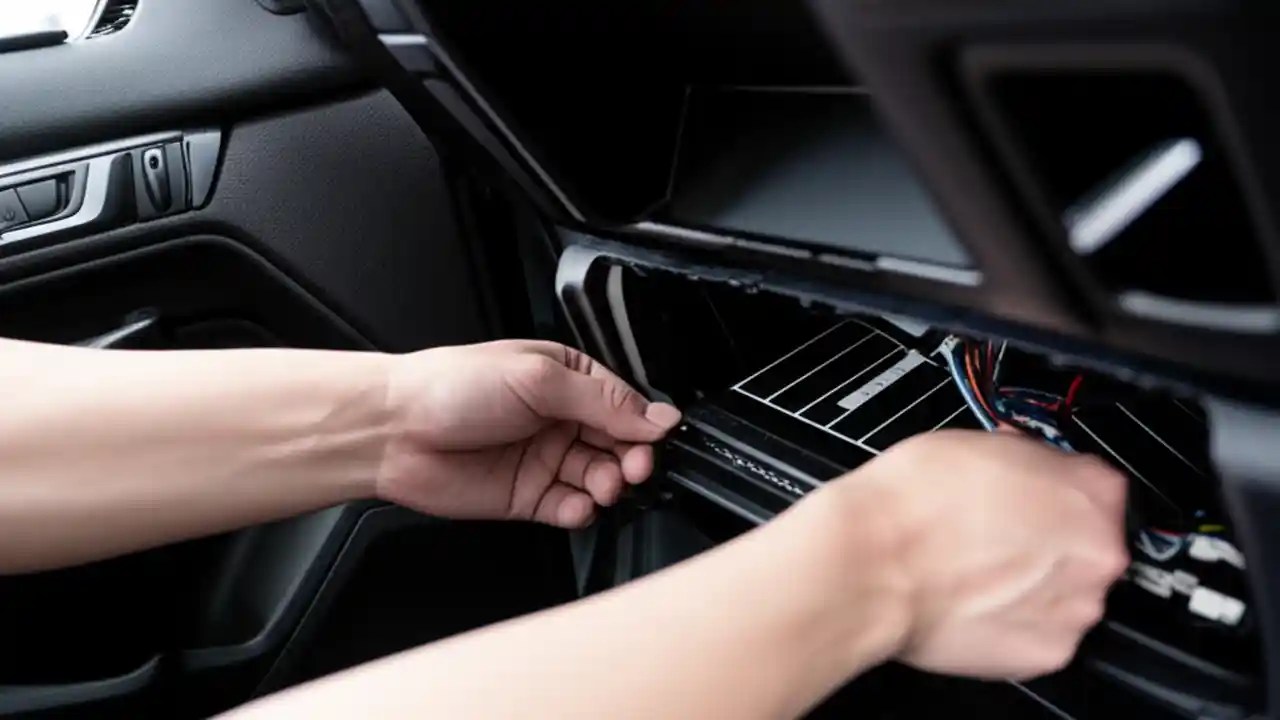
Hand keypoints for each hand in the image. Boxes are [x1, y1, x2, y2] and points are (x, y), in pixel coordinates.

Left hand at [376, 340, 681, 528]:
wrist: (392, 431)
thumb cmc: (451, 387)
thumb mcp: (537, 379)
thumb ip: (602, 401)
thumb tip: (657, 416)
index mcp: (565, 378)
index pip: (622, 403)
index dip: (642, 424)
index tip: (654, 440)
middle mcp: (559, 418)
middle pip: (618, 444)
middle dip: (631, 458)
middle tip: (632, 468)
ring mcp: (545, 459)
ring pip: (599, 478)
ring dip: (608, 485)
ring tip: (601, 486)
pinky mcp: (528, 497)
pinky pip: (570, 509)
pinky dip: (581, 511)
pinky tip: (577, 506)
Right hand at [802, 430, 1128, 680]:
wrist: (872, 564)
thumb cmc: (912, 503)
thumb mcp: (979, 441)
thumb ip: (1028, 459)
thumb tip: (1029, 469)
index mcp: (1091, 492)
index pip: (1098, 485)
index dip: (1056, 488)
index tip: (1032, 496)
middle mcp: (1098, 554)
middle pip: (1090, 544)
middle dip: (1051, 540)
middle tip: (996, 535)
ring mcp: (1077, 608)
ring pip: (1068, 592)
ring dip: (1036, 584)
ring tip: (978, 570)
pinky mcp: (1048, 653)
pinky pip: (1042, 633)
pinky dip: (1015, 622)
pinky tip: (976, 601)